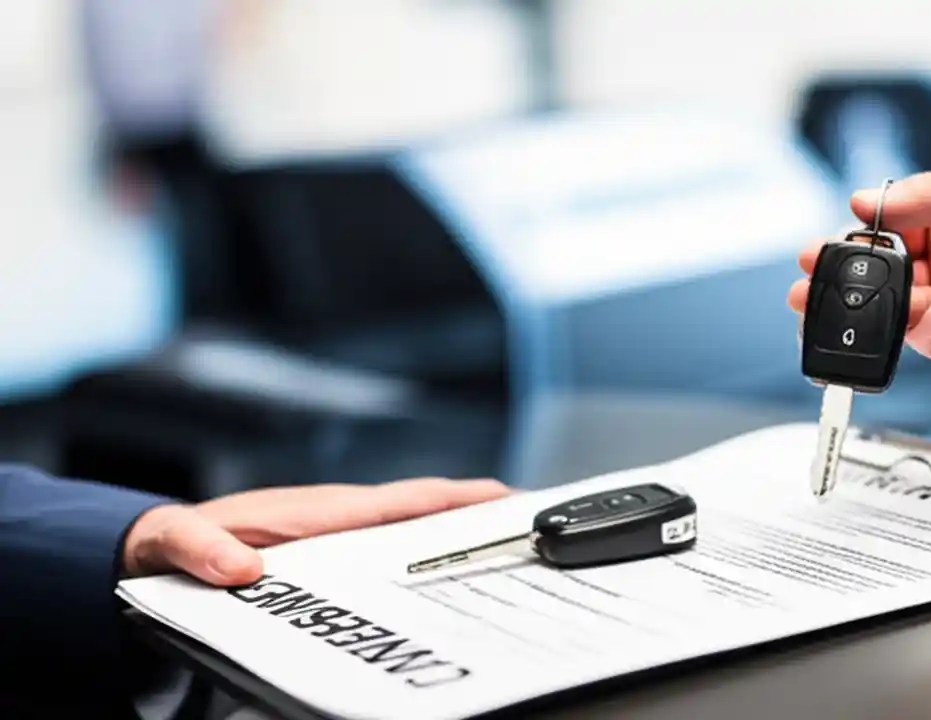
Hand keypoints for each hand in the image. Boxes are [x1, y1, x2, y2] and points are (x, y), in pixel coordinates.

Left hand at [121, 478, 509, 584]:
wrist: (163, 545)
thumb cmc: (180, 538)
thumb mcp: (180, 542)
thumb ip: (205, 550)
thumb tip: (244, 569)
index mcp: (323, 510)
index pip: (405, 499)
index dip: (459, 497)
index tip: (508, 498)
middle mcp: (342, 517)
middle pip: (427, 514)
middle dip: (480, 516)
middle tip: (533, 528)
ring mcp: (342, 535)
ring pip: (414, 534)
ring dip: (459, 538)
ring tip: (507, 554)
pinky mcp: (334, 555)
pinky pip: (393, 555)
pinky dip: (428, 558)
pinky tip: (446, 580)